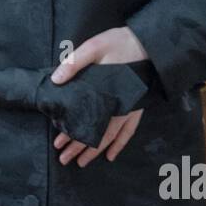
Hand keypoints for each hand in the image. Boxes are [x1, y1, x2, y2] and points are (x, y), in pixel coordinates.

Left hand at [49, 26, 147, 167]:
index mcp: (106, 92)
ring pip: (110, 136)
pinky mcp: (136, 106)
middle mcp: (118, 106)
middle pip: (97, 133)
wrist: (149, 43)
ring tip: (81, 162)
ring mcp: (129, 108)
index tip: (58, 144)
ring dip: (95, 150)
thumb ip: (75, 63)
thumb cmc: (120, 43)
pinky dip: (120, 144)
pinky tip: (111, 155)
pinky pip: (129, 131)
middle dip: (79, 147)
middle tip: (64, 159)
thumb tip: (56, 80)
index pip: (86, 120)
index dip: (72, 134)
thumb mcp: (94, 47)